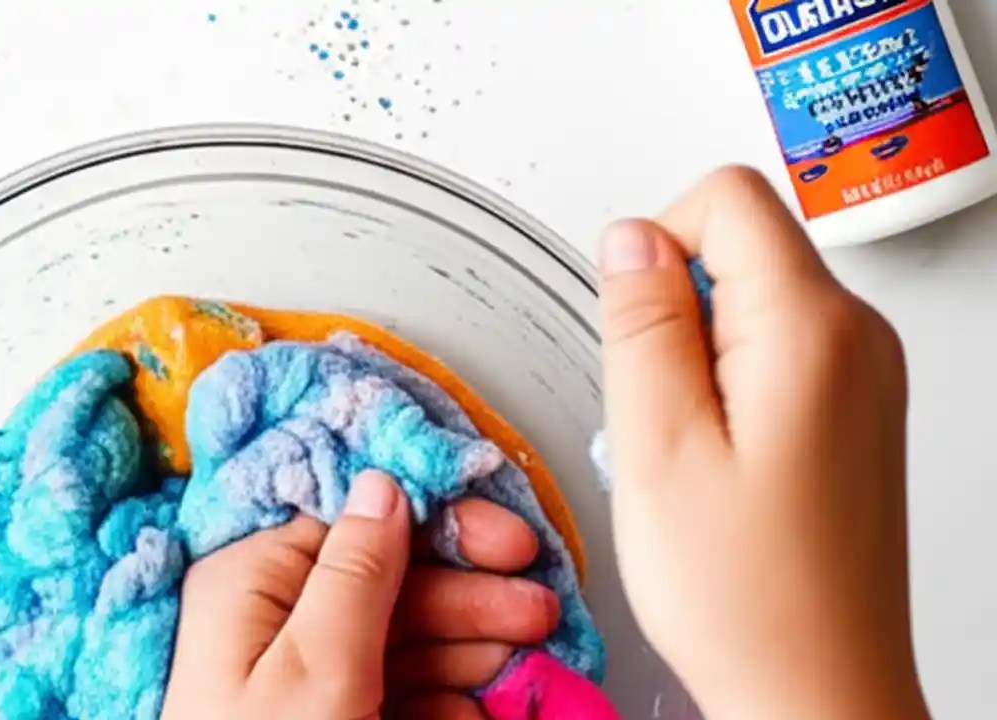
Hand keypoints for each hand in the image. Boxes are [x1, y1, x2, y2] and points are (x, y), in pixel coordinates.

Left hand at [162, 470, 558, 719]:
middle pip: (387, 583)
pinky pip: (390, 693)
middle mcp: (269, 618)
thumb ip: (355, 572)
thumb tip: (381, 484)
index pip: (359, 525)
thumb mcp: (316, 667)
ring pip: (397, 639)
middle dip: (467, 596)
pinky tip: (474, 712)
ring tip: (524, 655)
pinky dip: (439, 700)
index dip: (440, 527)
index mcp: (252, 582)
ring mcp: (297, 675)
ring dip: (465, 644)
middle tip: (538, 611)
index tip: (508, 546)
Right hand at [598, 167, 926, 718]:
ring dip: (695, 357)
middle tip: (664, 414)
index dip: (658, 248)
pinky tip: (717, 464)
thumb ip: (641, 323)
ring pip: (752, 303)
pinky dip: (727, 388)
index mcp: (812, 329)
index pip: (728, 199)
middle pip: (741, 247)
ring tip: (691, 450)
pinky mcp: (855, 410)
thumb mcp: (657, 444)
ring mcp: (864, 375)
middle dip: (675, 311)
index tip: (640, 336)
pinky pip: (773, 353)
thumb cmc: (743, 593)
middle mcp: (857, 337)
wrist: (818, 689)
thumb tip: (631, 237)